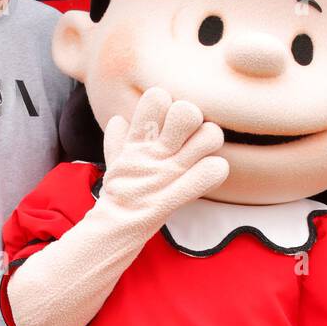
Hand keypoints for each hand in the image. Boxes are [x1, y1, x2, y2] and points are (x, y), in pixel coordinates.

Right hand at [101, 86, 228, 219]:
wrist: (112, 229)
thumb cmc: (121, 191)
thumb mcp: (115, 162)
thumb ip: (118, 140)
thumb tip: (118, 120)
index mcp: (137, 139)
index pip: (157, 96)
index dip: (167, 104)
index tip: (166, 121)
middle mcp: (153, 152)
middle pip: (187, 111)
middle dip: (194, 119)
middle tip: (190, 135)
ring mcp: (166, 173)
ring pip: (210, 135)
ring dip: (209, 141)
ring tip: (201, 153)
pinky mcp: (176, 196)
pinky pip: (212, 171)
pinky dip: (214, 171)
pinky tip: (209, 174)